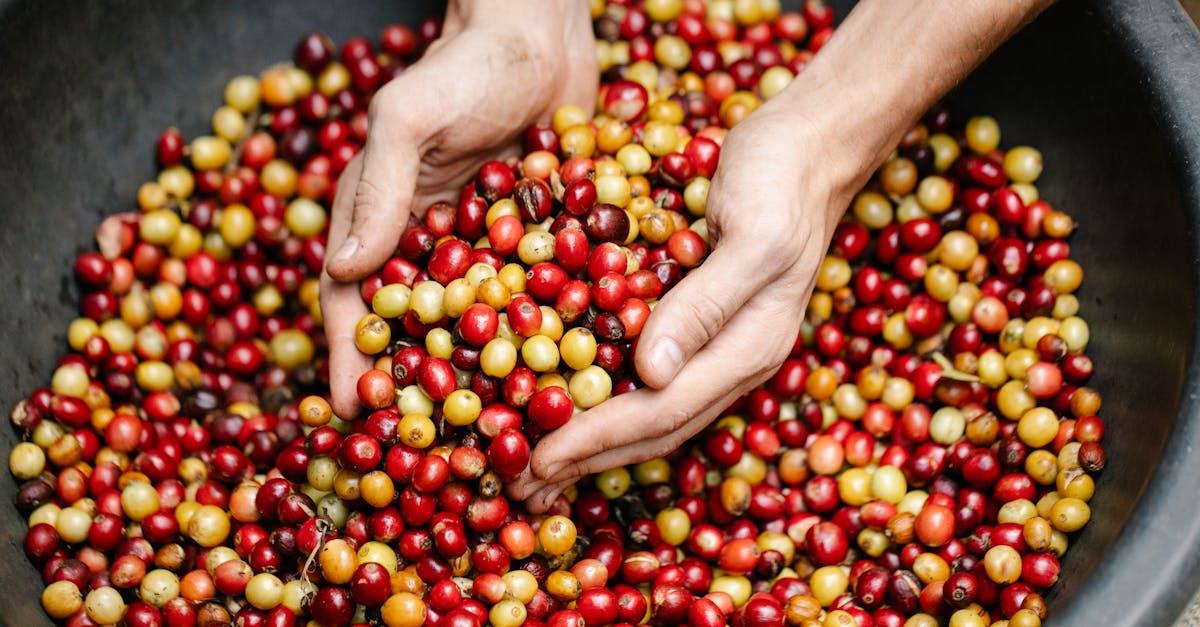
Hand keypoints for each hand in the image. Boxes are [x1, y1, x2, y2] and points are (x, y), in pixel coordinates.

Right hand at [320, 1, 595, 418]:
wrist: (542, 32)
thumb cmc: (466, 63)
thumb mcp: (411, 116)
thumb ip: (380, 187)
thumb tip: (346, 269)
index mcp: (384, 223)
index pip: (358, 303)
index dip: (353, 359)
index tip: (357, 412)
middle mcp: (434, 247)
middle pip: (422, 332)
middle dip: (425, 390)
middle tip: (435, 447)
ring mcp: (492, 251)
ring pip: (486, 329)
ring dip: (492, 381)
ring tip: (509, 435)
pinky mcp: (545, 245)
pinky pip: (545, 300)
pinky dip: (554, 338)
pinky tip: (576, 381)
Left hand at [511, 101, 865, 511]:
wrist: (813, 144)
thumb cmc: (784, 179)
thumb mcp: (753, 236)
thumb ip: (705, 305)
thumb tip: (651, 374)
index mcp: (751, 348)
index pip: (662, 411)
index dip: (597, 438)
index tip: (538, 457)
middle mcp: (736, 359)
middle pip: (656, 429)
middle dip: (589, 459)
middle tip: (522, 484)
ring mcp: (722, 344)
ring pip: (654, 411)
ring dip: (596, 440)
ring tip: (541, 460)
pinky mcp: (703, 320)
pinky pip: (652, 376)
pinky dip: (608, 397)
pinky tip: (574, 398)